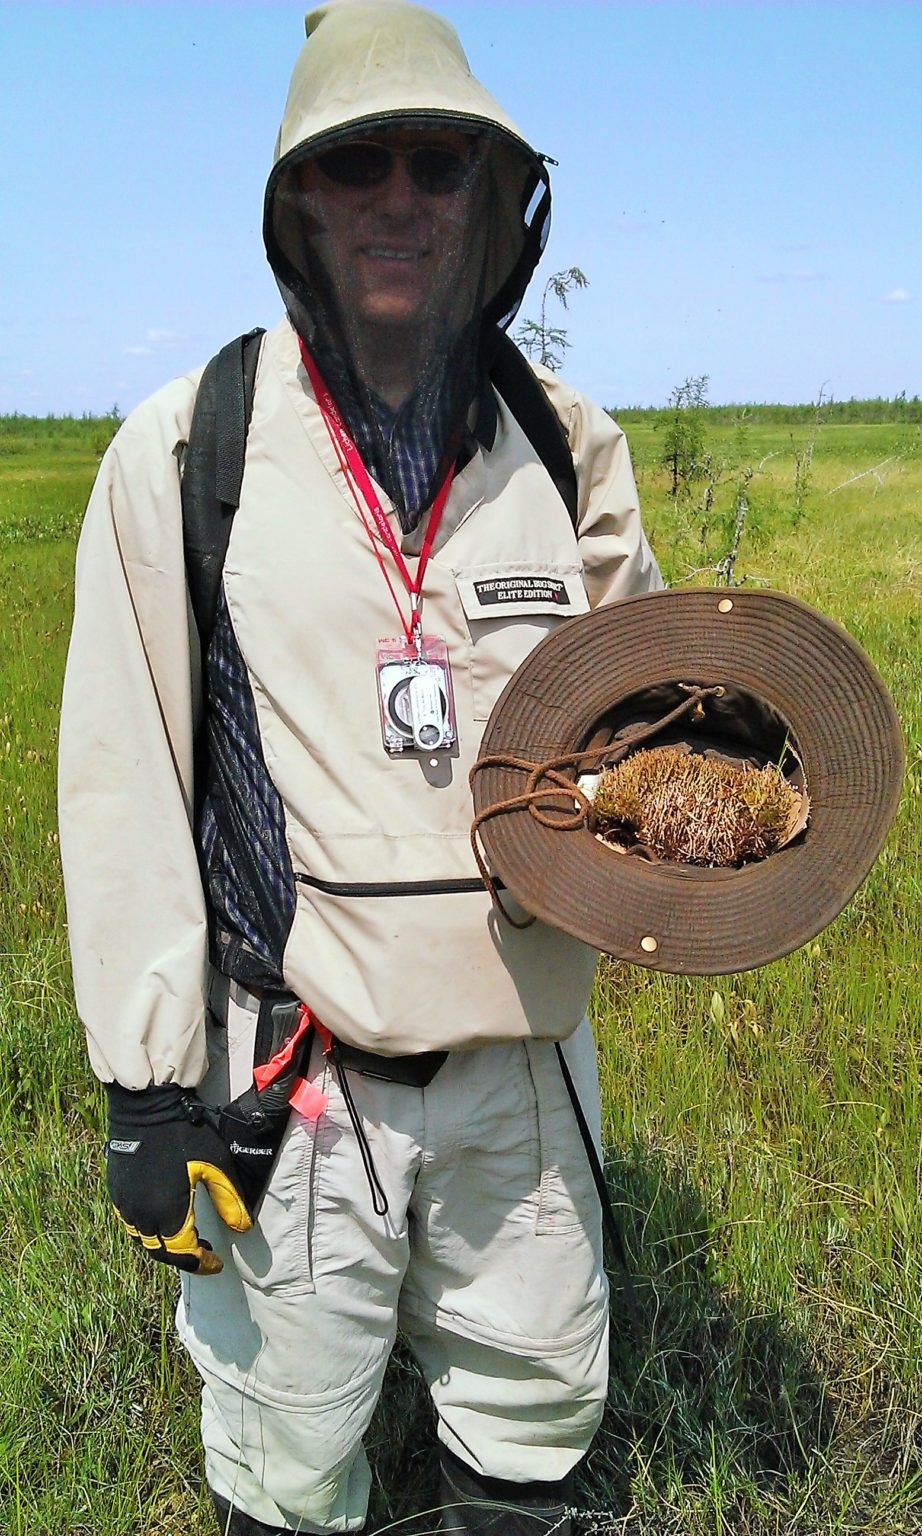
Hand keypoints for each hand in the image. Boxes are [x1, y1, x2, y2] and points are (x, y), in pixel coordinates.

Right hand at [105, 1082, 251, 1274]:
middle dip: (183, 1257)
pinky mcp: (117, 1191)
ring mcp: (125, 1204)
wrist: (146, 1108)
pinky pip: (132, 1222)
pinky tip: (164, 1216)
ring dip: (164, 1245)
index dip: (201, 1263)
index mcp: (167, 1214)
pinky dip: (149, 1229)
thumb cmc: (184, 1135)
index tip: (216, 1264)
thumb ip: (229, 1200)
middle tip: (203, 1253)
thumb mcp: (215, 1166)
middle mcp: (142, 1216)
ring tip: (186, 1235)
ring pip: (144, 1239)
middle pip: (161, 1252)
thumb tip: (243, 1228)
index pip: (184, 1253)